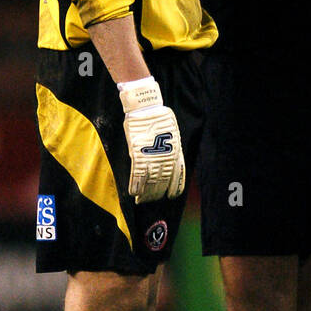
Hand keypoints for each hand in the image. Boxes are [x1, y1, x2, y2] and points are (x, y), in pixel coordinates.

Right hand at [118, 77, 184, 201]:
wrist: (148, 109)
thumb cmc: (159, 120)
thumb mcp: (173, 136)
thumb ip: (172, 152)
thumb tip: (168, 165)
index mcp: (176, 154)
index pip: (177, 177)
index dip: (174, 189)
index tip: (170, 196)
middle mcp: (166, 158)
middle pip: (162, 182)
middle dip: (156, 194)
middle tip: (151, 201)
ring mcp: (152, 157)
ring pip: (150, 182)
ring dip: (146, 194)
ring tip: (141, 201)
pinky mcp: (139, 154)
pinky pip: (137, 175)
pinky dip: (135, 186)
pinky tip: (133, 193)